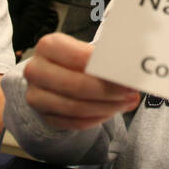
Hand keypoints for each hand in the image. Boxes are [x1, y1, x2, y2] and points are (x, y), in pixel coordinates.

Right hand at [22, 32, 139, 129]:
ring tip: (126, 102)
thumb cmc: (75, 60)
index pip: (79, 58)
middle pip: (76, 86)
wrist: (53, 76)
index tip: (128, 74)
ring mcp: (36, 96)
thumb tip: (132, 64)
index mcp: (48, 46)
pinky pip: (74, 122)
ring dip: (107, 107)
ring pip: (75, 108)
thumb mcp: (86, 49)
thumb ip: (105, 55)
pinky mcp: (44, 116)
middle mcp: (36, 70)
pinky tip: (111, 111)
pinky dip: (97, 118)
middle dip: (109, 91)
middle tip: (131, 92)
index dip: (105, 68)